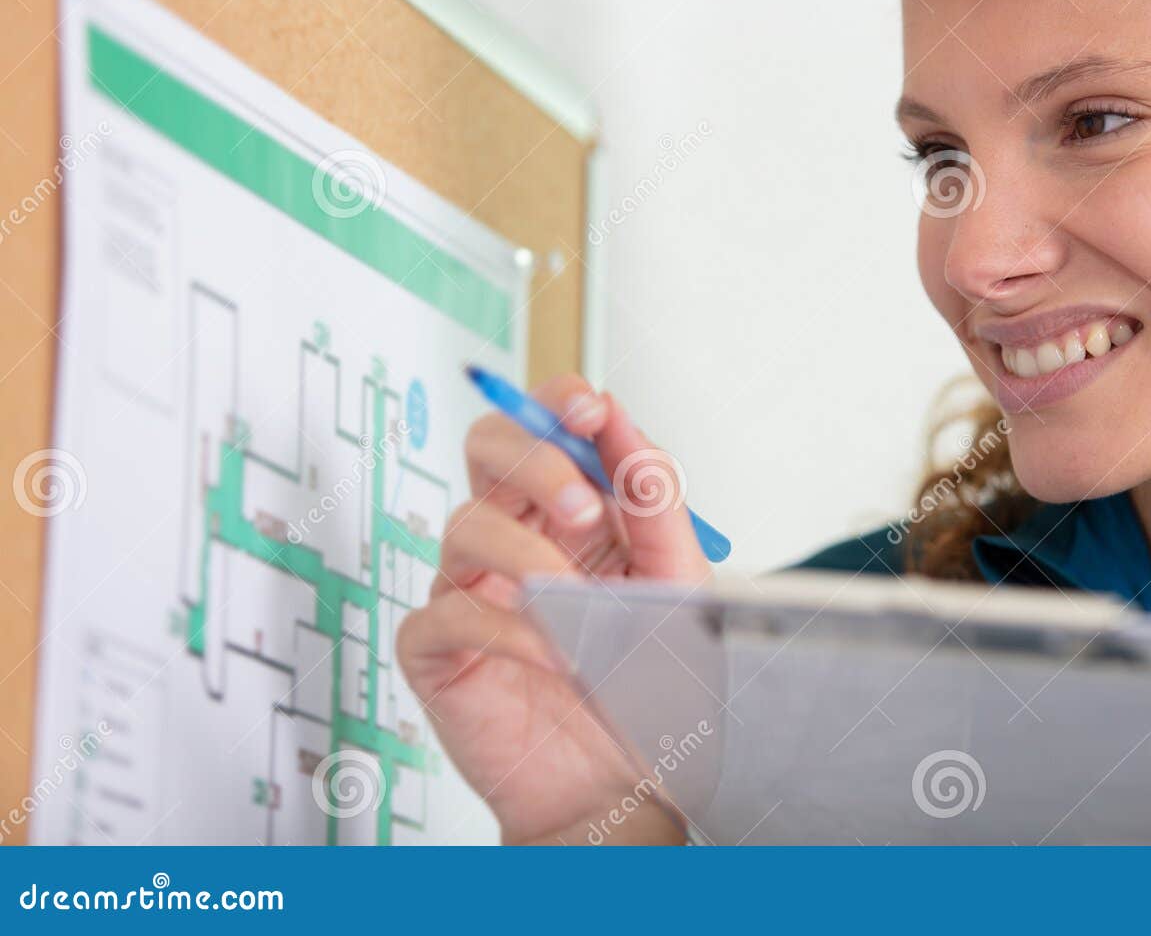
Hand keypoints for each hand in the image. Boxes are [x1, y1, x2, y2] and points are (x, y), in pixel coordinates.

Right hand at [396, 375, 709, 844]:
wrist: (622, 783)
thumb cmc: (643, 682)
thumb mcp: (676, 583)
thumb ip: (655, 506)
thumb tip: (626, 431)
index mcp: (569, 509)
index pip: (545, 425)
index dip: (557, 403)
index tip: (590, 406)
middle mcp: (514, 535)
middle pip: (486, 449)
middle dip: (531, 458)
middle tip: (582, 504)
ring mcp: (471, 588)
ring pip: (463, 525)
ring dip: (523, 551)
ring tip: (570, 596)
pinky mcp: (439, 650)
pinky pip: (446, 614)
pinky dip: (505, 629)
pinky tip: (553, 654)